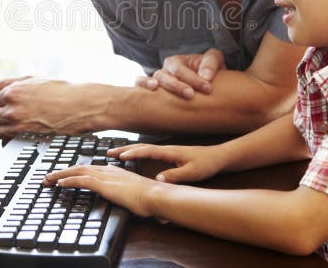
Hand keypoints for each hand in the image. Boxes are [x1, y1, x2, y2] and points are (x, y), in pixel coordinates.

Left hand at [0, 78, 101, 137]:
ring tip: (16, 126)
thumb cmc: (60, 91)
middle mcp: (11, 103)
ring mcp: (16, 118)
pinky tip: (16, 134)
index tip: (14, 106)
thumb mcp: (34, 79)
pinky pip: (3, 137)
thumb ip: (7, 82)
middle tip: (17, 116)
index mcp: (13, 88)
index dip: (5, 102)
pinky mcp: (22, 131)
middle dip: (2, 115)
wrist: (79, 105)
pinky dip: (7, 137)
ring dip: (3, 127)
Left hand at [44, 165, 159, 217]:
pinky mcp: (104, 185)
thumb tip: (123, 197)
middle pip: (80, 167)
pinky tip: (60, 184)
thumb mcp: (133, 193)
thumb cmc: (149, 197)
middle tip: (49, 176)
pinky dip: (69, 181)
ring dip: (61, 175)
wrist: (156, 195)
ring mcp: (106, 176)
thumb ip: (125, 192)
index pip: (90, 169)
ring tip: (48, 179)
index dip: (76, 172)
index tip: (65, 176)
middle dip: (63, 171)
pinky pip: (82, 180)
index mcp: (115, 171)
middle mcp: (108, 170)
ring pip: (78, 172)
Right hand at [108, 143, 226, 183]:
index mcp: (170, 151)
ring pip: (143, 148)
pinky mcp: (168, 154)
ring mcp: (166, 150)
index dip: (133, 153)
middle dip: (124, 149)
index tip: (120, 157)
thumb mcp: (193, 172)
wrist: (218, 157)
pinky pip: (147, 152)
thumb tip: (158, 179)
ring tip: (114, 153)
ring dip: (128, 150)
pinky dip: (136, 153)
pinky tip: (131, 157)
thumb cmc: (207, 164)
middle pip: (141, 146)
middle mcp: (166, 148)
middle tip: (108, 152)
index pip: (147, 150)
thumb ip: (176, 175)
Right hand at [135, 48, 225, 99]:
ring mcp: (157, 83)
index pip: (180, 69)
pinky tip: (149, 93)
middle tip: (190, 95)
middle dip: (177, 85)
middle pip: (165, 76)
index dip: (193, 79)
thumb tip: (206, 76)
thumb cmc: (207, 71)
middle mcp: (164, 72)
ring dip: (153, 84)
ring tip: (156, 88)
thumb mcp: (213, 60)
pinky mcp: (153, 95)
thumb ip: (210, 63)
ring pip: (152, 81)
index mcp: (176, 62)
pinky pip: (140, 89)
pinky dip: (141, 87)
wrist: (204, 85)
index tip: (208, 89)